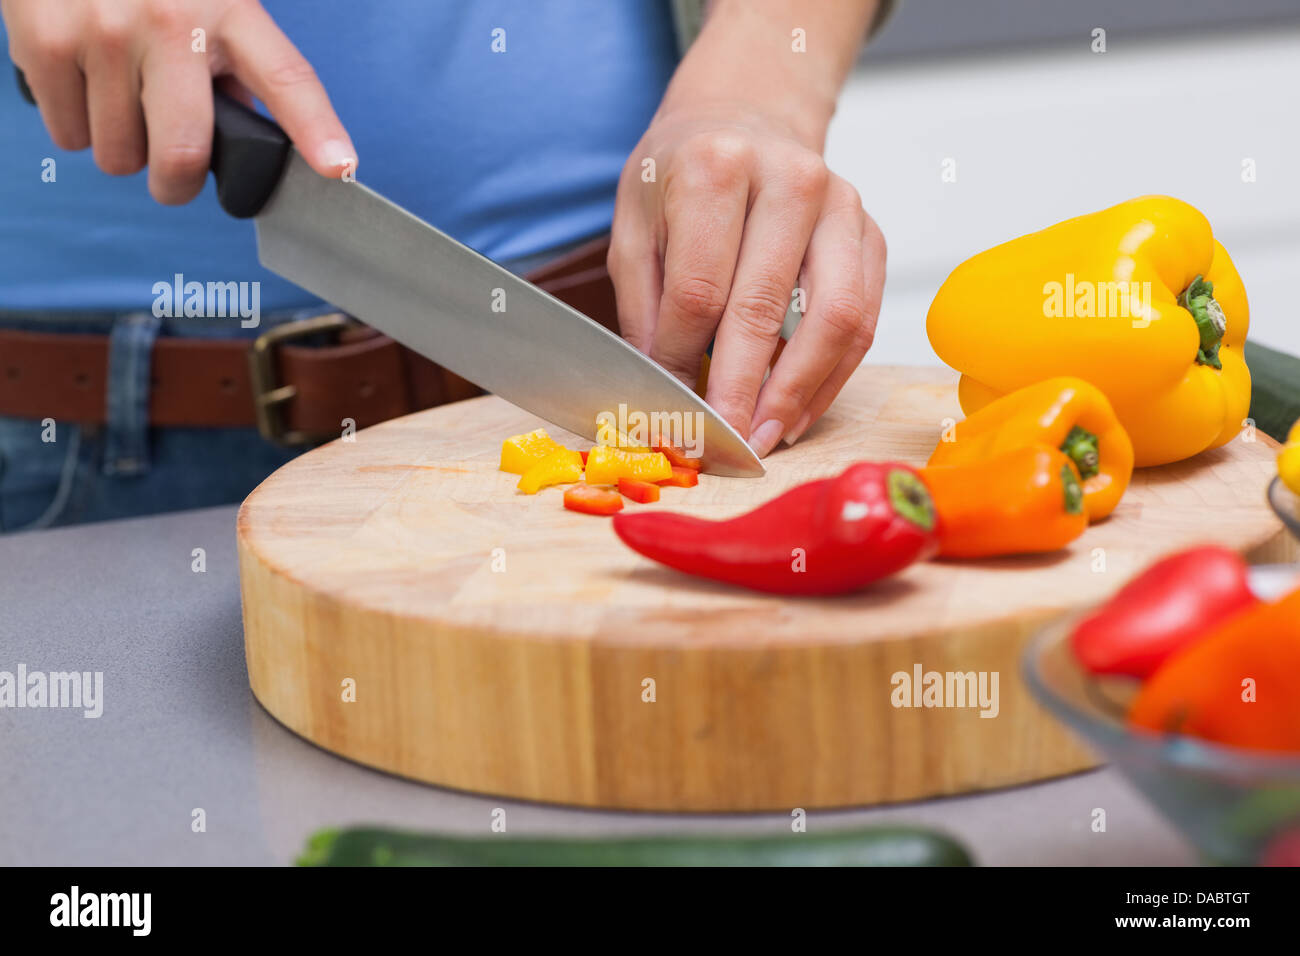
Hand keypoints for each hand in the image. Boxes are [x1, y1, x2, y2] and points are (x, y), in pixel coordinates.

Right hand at [2, 0, 354, 202]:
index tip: (338, 167)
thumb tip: (245, 132)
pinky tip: (84, 80)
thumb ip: (234, 63)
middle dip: (175, 181)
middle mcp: (169, 20)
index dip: (316, 129)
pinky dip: (76, 123)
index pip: (285, 77)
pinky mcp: (45, 41)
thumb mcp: (210, 1)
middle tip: (171, 166)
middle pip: (181, 155)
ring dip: (121, 144)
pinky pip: (69, 136)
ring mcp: (104, 31)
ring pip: (118, 156)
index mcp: (229, 10)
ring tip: (120, 95)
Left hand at [608, 103, 883, 456]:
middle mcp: (791, 180)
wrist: (745, 120)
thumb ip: (647, 306)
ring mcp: (843, 206)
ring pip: (835, 319)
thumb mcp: (636, 227)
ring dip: (799, 392)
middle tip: (724, 446)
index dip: (683, 361)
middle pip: (767, 309)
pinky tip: (796, 411)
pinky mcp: (872, 236)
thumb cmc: (682, 177)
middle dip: (743, 391)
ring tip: (766, 437)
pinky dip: (831, 377)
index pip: (701, 290)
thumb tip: (663, 389)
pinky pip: (863, 322)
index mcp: (717, 168)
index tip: (670, 410)